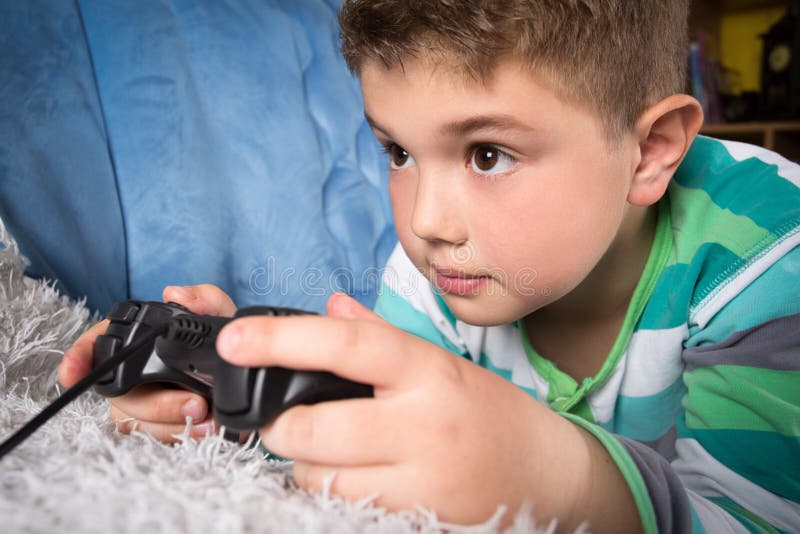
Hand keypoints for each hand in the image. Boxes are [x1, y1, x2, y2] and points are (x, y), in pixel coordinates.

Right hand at [58, 284, 236, 441]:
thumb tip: (175, 293)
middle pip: (121, 396)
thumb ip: (206, 299)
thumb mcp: (222, 317)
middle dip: (156, 405)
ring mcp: (143, 405)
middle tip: (196, 403)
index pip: (97, 345)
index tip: (72, 374)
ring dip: (171, 425)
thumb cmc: (225, 343)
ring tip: (208, 418)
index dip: (79, 358)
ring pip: (136, 423)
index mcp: (140, 341)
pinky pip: (155, 440)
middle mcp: (133, 374)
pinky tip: (206, 430)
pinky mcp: (160, 429)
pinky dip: (180, 436)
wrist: (247, 376)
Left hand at [215, 293, 633, 527]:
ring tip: (324, 452)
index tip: (236, 341)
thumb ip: (381, 334)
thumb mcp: (441, 362)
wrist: (548, 473)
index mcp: (427, 370)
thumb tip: (330, 307)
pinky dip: (334, 494)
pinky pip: (349, 510)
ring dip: (306, 466)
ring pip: (324, 478)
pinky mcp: (420, 518)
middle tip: (281, 420)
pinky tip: (350, 478)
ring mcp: (423, 478)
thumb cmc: (489, 411)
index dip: (282, 340)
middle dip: (280, 426)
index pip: (346, 344)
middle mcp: (424, 423)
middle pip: (316, 427)